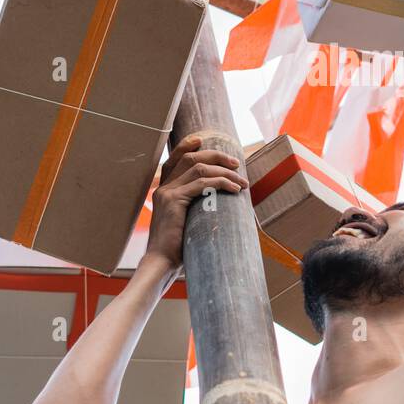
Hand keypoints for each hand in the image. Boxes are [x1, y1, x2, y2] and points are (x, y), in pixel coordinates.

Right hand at [143, 135, 247, 268]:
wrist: (161, 262)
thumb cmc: (176, 247)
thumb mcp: (184, 221)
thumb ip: (193, 206)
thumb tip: (216, 200)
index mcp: (163, 190)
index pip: (174, 160)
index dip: (187, 146)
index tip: (203, 140)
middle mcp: (163, 188)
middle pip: (190, 158)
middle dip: (216, 156)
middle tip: (236, 162)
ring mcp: (167, 193)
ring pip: (199, 168)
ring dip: (224, 171)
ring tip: (241, 181)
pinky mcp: (174, 201)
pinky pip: (203, 183)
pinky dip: (222, 182)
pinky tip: (234, 188)